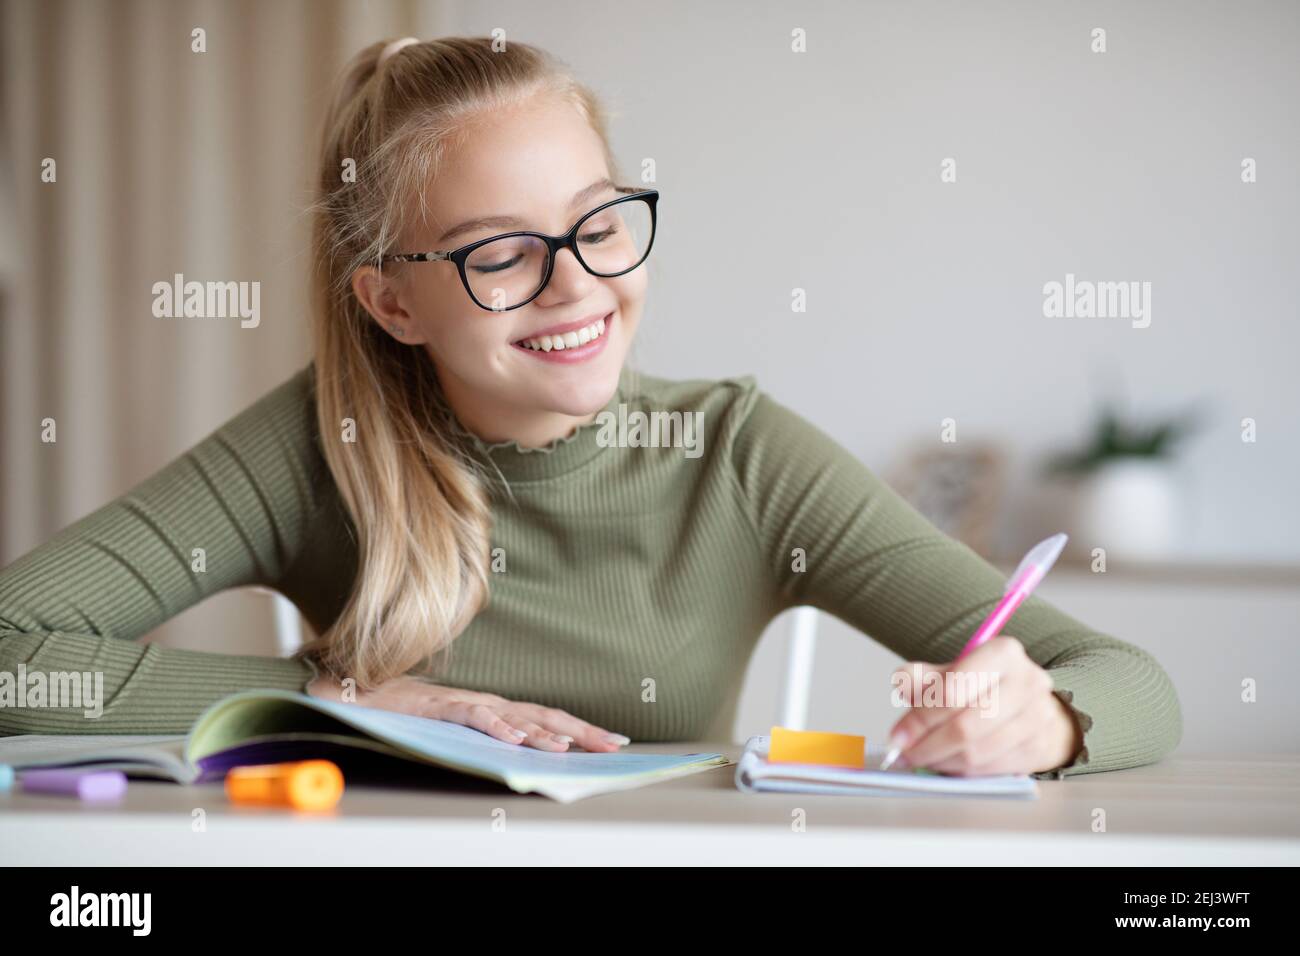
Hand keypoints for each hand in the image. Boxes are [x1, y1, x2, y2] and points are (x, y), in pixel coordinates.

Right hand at [306, 673, 630, 752]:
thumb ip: (484, 736)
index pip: (546, 716)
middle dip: (583, 731)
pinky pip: (475, 717)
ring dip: (546, 733)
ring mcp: (466, 702)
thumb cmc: (407, 712)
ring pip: (516, 717)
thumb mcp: (455, 727)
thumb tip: (521, 752)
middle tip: (614, 746)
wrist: (360, 692)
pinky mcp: (441, 707)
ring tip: (573, 748)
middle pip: (544, 715)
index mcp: (494, 707)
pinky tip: (518, 740)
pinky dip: (499, 728)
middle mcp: (488, 702)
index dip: (581, 727)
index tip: (613, 740)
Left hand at [886, 636, 1082, 775]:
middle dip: (927, 746)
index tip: (897, 736)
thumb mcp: (951, 671)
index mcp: (1002, 653)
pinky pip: (990, 769)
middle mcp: (1027, 682)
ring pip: (977, 752)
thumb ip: (921, 678)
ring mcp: (1038, 717)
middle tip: (905, 755)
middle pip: (965, 726)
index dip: (920, 717)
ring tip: (923, 759)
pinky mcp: (1038, 747)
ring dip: (942, 762)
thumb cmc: (984, 686)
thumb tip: (900, 685)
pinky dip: (961, 772)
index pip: (953, 689)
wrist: (1030, 705)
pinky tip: (946, 764)